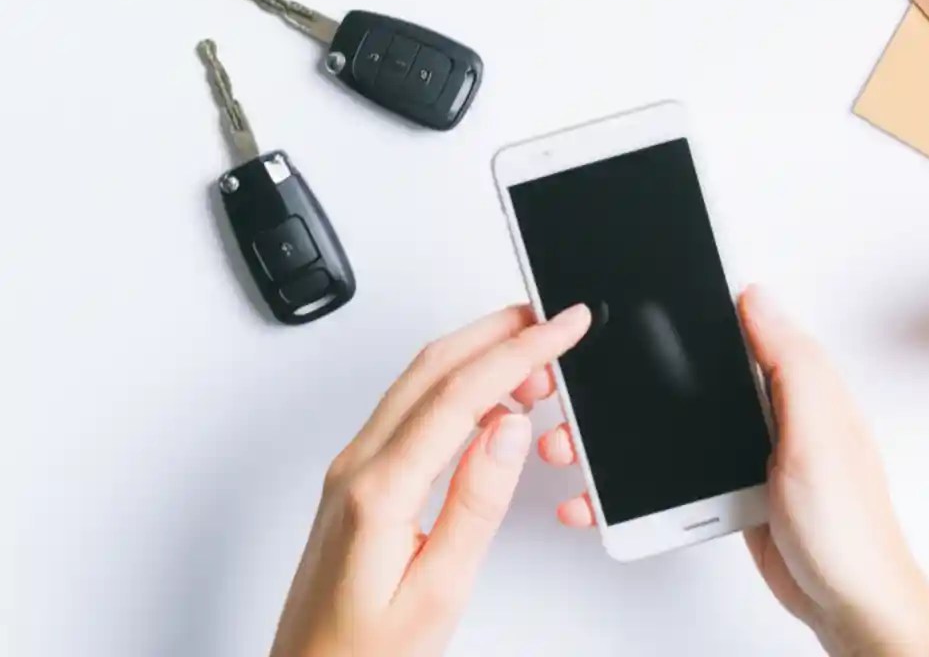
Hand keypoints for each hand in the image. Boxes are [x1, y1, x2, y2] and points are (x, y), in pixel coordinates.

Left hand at [270, 304, 590, 656]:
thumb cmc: (365, 654)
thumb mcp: (438, 591)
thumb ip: (475, 504)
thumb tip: (509, 429)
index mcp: (379, 491)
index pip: (460, 393)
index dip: (519, 350)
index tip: (563, 327)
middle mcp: (358, 467)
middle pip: (432, 366)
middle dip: (499, 331)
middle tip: (554, 319)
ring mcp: (352, 469)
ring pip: (418, 380)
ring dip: (478, 353)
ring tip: (535, 357)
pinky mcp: (357, 480)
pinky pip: (410, 408)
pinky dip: (457, 384)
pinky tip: (489, 399)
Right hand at [538, 287, 928, 656]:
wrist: (848, 602)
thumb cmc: (849, 526)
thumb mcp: (818, 433)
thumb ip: (789, 363)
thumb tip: (755, 297)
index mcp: (795, 383)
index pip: (735, 327)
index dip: (686, 311)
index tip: (635, 306)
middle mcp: (770, 411)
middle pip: (687, 379)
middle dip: (630, 383)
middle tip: (582, 387)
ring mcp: (746, 452)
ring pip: (671, 428)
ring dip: (620, 439)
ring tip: (576, 447)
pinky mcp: (729, 490)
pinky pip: (673, 476)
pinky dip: (635, 485)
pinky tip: (607, 495)